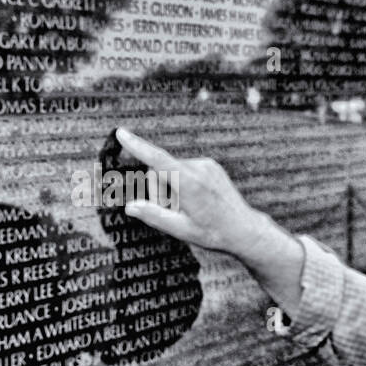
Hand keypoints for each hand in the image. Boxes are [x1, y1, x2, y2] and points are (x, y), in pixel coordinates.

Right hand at [114, 127, 279, 257]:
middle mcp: (198, 169)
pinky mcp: (210, 165)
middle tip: (171, 213)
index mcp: (190, 184)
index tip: (121, 133)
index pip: (157, 160)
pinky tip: (195, 202)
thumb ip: (154, 216)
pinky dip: (181, 184)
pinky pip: (184, 170)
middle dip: (157, 191)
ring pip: (171, 171)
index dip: (137, 146)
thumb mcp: (181, 230)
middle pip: (160, 171)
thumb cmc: (213, 233)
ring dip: (170, 190)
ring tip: (187, 210)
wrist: (244, 229)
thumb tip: (130, 206)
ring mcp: (206, 165)